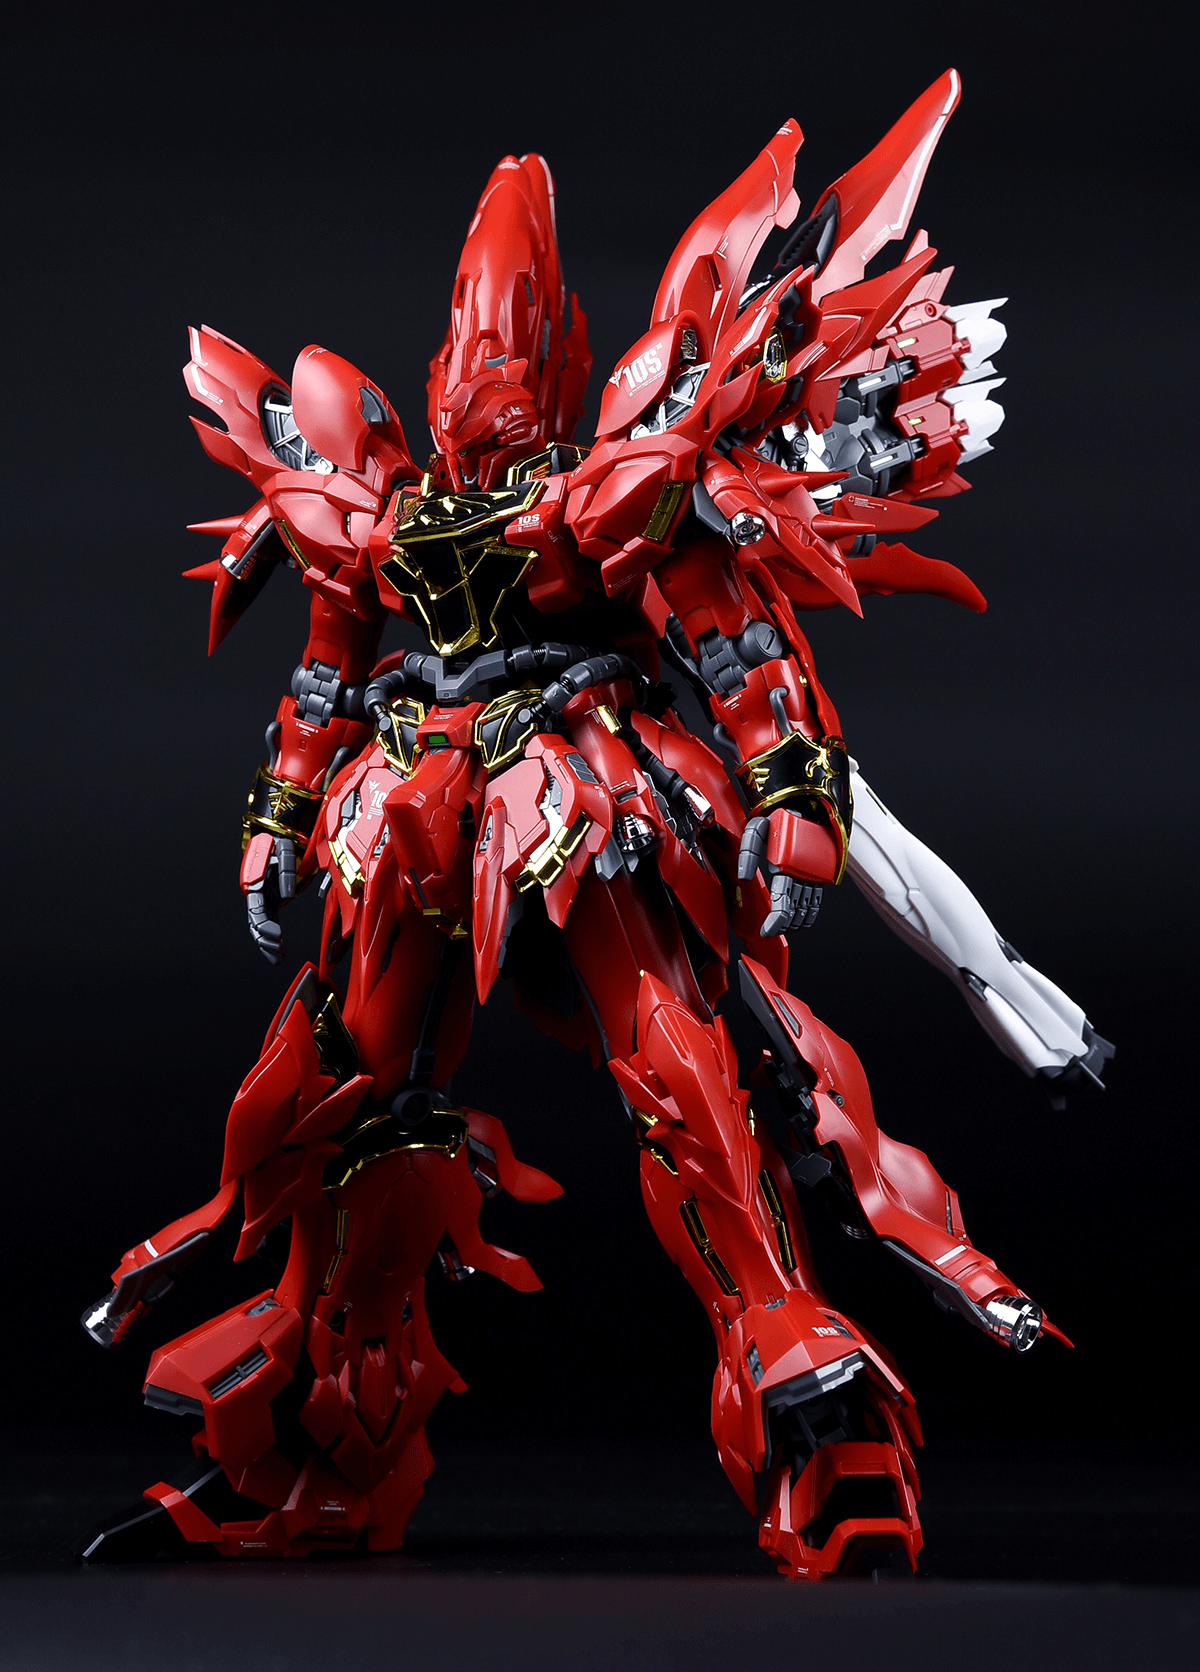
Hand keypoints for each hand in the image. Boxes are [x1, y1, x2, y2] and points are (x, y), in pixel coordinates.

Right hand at [241, 832, 295, 964]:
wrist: (273, 836)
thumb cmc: (278, 842)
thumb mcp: (285, 852)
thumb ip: (286, 872)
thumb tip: (287, 896)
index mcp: (254, 884)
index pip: (257, 911)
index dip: (265, 927)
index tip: (277, 937)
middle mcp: (255, 894)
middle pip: (256, 923)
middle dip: (266, 942)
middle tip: (278, 956)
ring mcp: (261, 898)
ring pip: (260, 926)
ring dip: (268, 943)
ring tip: (278, 958)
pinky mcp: (269, 900)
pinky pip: (268, 921)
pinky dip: (272, 936)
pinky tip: (280, 949)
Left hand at [738, 812, 822, 935]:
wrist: (806, 805)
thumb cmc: (778, 817)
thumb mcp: (756, 828)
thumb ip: (747, 852)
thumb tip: (744, 876)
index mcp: (787, 864)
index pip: (784, 902)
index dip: (776, 921)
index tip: (767, 930)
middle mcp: (804, 872)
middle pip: (796, 910)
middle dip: (784, 925)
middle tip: (770, 931)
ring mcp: (815, 874)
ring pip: (807, 908)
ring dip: (796, 922)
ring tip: (782, 927)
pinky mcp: (820, 874)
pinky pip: (816, 900)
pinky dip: (808, 914)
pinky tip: (798, 918)